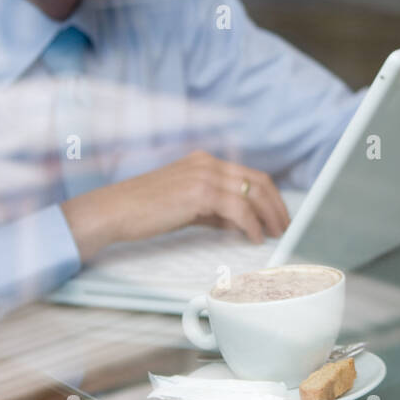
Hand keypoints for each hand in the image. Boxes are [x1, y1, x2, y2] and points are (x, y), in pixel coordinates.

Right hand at [62, 150, 290, 260]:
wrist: (114, 211)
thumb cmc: (143, 211)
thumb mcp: (186, 206)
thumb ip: (214, 211)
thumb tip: (240, 223)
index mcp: (204, 162)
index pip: (249, 175)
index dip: (269, 196)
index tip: (278, 215)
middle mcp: (208, 163)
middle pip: (258, 181)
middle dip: (277, 205)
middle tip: (285, 226)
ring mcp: (204, 174)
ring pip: (252, 193)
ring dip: (269, 216)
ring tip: (275, 234)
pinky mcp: (200, 191)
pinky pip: (238, 208)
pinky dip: (251, 224)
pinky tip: (253, 237)